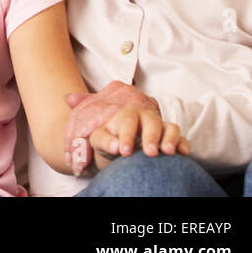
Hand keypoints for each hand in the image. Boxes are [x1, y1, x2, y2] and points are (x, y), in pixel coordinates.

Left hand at [64, 81, 187, 173]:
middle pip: (151, 122)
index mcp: (124, 112)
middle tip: (147, 152)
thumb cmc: (103, 132)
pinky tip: (182, 154)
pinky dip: (183, 144)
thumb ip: (82, 110)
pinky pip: (180, 137)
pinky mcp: (170, 138)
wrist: (113, 141)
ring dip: (169, 139)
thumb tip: (68, 98)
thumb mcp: (91, 124)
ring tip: (166, 153)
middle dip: (150, 137)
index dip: (126, 134)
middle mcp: (143, 117)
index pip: (127, 118)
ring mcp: (158, 127)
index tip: (122, 150)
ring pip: (168, 127)